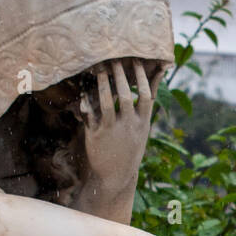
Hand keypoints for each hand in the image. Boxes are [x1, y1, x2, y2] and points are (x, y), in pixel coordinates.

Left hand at [75, 59, 160, 220]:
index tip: (137, 61)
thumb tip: (151, 92)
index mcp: (143, 124)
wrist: (115, 177)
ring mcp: (113, 131)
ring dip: (103, 83)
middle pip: (126, 95)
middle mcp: (129, 126)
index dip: (142, 77)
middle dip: (120, 75)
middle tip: (114, 58)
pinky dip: (88, 101)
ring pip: (107, 102)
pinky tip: (85, 91)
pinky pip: (91, 113)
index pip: (146, 96)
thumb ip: (143, 110)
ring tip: (98, 69)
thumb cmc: (129, 150)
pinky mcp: (96, 135)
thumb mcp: (141, 132)